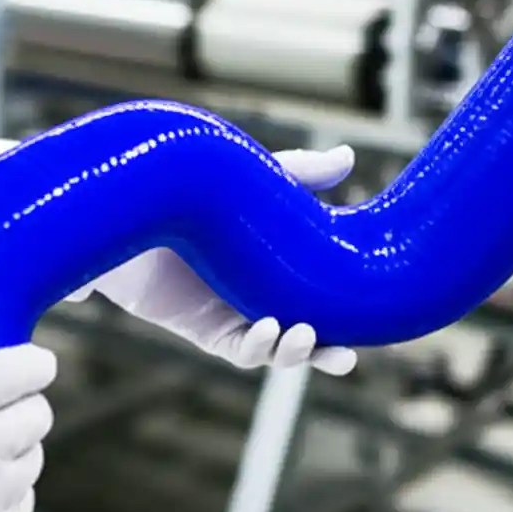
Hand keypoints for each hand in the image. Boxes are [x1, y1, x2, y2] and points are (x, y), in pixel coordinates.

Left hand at [75, 146, 358, 375]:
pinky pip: (237, 348)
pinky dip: (256, 345)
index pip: (323, 301)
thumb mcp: (257, 182)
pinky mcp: (202, 327)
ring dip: (292, 352)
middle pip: (303, 337)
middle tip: (346, 356)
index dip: (350, 319)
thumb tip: (350, 155)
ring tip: (305, 334)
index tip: (378, 326)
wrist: (134, 207)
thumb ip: (302, 173)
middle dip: (326, 353)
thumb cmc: (195, 192)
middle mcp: (261, 297)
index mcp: (283, 270)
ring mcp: (233, 314)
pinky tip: (267, 327)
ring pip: (272, 350)